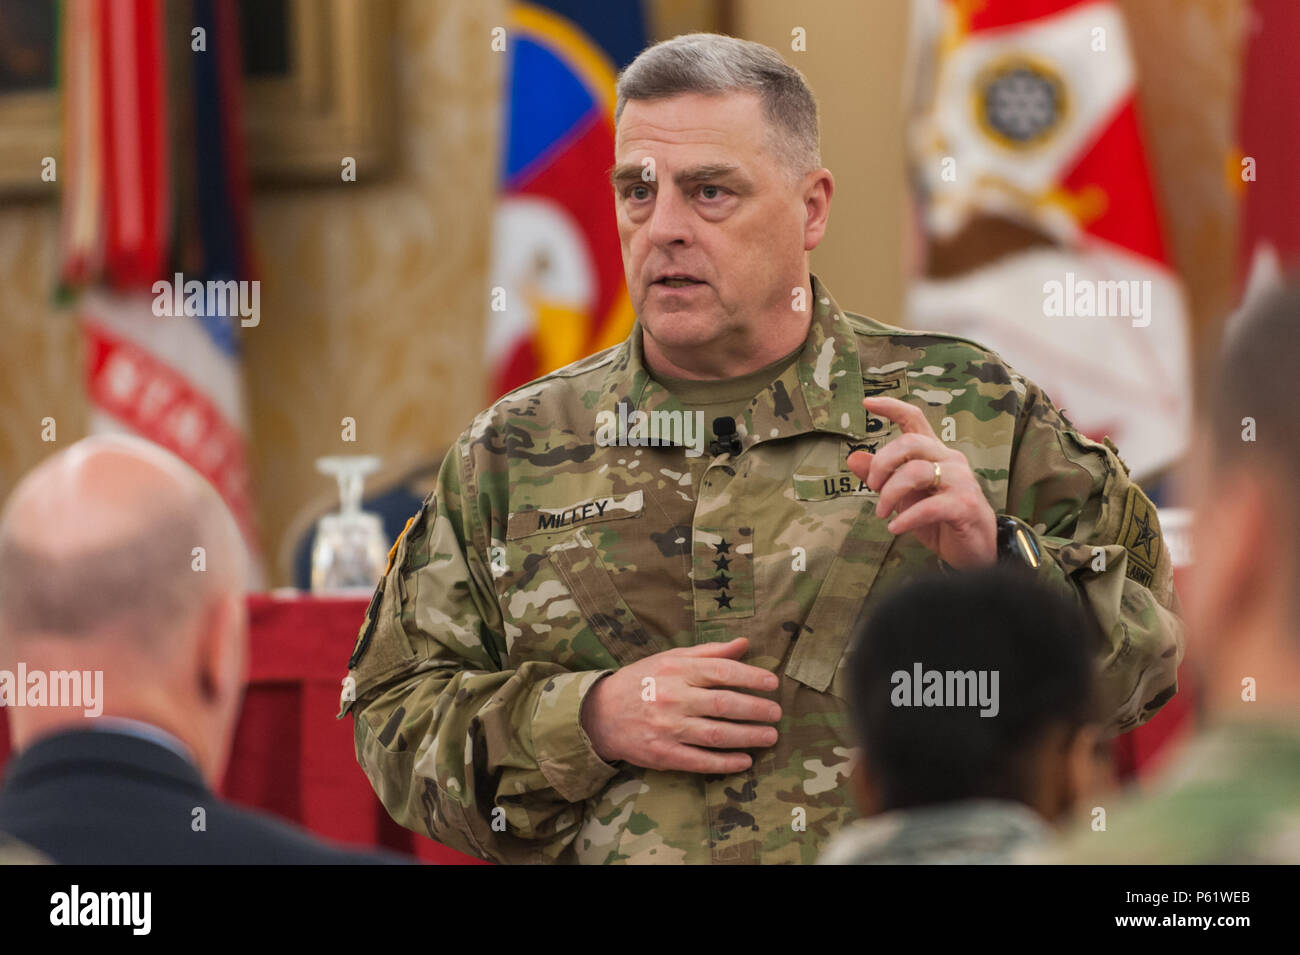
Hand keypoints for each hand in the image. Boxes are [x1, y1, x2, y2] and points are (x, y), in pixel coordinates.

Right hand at [580, 637, 781, 773]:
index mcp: (676, 670)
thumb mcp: (670, 658)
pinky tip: (744, 760)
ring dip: (748, 737)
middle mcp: (673, 697)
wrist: (600, 713)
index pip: (721, 672)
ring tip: (770, 736)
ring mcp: (668, 728)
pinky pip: (700, 760)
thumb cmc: (641, 681)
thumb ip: (708, 652)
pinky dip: (725, 762)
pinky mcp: (663, 755)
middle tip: (777, 713)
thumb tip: (744, 643)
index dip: (750, 677)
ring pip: (716, 734)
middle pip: (723, 704)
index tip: (772, 683)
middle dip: (755, 709)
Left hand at [846, 395, 996, 568]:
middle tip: (872, 486)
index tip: (867, 402)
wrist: (976, 550)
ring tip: (881, 513)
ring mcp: (961, 482)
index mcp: (935, 453)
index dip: (891, 407)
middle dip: (882, 463)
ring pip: (917, 472)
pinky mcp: (965, 506)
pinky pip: (929, 506)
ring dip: (890, 493)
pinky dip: (906, 518)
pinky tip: (895, 528)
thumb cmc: (939, 520)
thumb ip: (882, 479)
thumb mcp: (904, 498)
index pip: (914, 419)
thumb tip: (852, 458)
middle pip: (910, 442)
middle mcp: (950, 460)